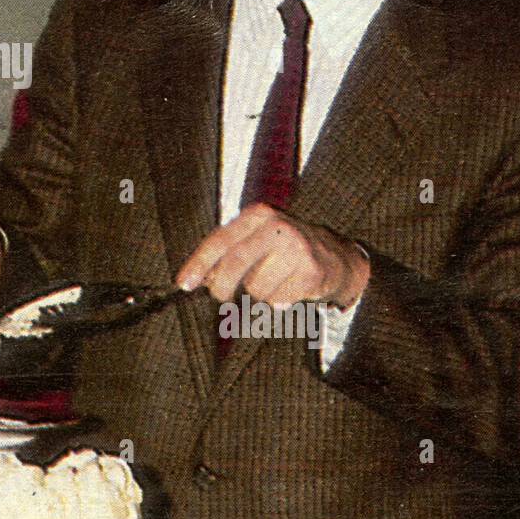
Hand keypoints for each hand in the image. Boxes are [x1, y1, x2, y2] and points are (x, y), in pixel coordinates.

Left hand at [175, 203, 369, 308]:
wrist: (335, 255)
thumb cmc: (283, 249)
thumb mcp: (255, 241)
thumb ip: (227, 254)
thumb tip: (195, 280)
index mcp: (256, 216)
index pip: (219, 240)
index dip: (198, 264)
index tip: (184, 284)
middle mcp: (276, 226)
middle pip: (235, 263)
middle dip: (222, 287)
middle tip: (221, 297)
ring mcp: (296, 247)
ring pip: (256, 288)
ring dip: (259, 295)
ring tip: (273, 283)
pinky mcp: (311, 269)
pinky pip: (278, 300)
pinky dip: (278, 302)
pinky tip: (290, 290)